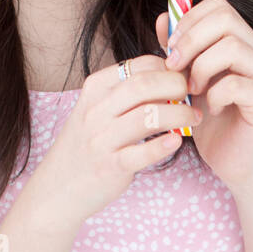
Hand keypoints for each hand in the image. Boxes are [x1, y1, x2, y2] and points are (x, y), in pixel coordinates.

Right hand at [30, 55, 201, 225]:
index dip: (169, 68)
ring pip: (148, 116)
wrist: (58, 187)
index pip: (140, 64)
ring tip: (194, 118)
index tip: (184, 77)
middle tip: (193, 94)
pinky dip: (163, 146)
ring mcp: (101, 139)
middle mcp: (96, 110)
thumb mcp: (99, 108)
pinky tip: (176, 141)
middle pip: (145, 85)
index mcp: (95, 88)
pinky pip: (141, 153)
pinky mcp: (109, 166)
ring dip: (179, 115)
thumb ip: (128, 91)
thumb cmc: (89, 143)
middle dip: (177, 86)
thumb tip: (172, 75)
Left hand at [160, 0, 252, 193]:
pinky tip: (210, 108)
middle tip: (174, 66)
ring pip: (232, 47)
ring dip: (201, 67)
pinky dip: (215, 95)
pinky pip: (236, 84)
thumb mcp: (187, 78)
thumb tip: (162, 18)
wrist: (232, 161)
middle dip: (191, 40)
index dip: (189, 20)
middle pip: (226, 20)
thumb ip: (178, 48)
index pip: (220, 6)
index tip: (170, 46)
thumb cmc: (210, 119)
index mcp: (244, 42)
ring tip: (192, 89)